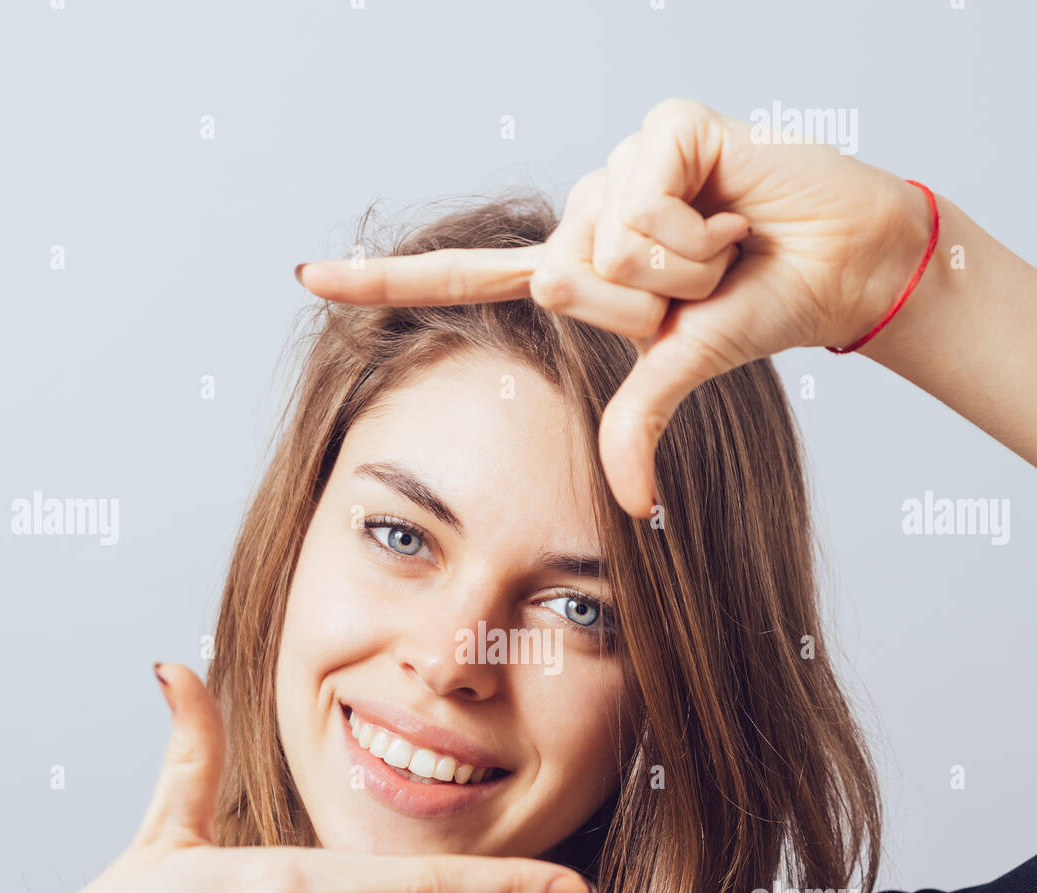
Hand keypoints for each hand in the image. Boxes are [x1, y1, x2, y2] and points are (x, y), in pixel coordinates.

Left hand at [295, 98, 930, 516]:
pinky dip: (701, 236)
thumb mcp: (684, 372)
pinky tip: (737, 212)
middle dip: (645, 309)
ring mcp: (619, 165)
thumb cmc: (761, 312)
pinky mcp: (662, 127)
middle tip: (703, 290)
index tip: (309, 278)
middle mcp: (586, 213)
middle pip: (560, 282)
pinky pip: (648, 203)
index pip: (464, 280)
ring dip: (681, 273)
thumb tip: (634, 505)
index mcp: (576, 271)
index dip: (388, 284)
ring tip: (726, 251)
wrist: (843, 265)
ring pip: (604, 246)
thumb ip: (639, 420)